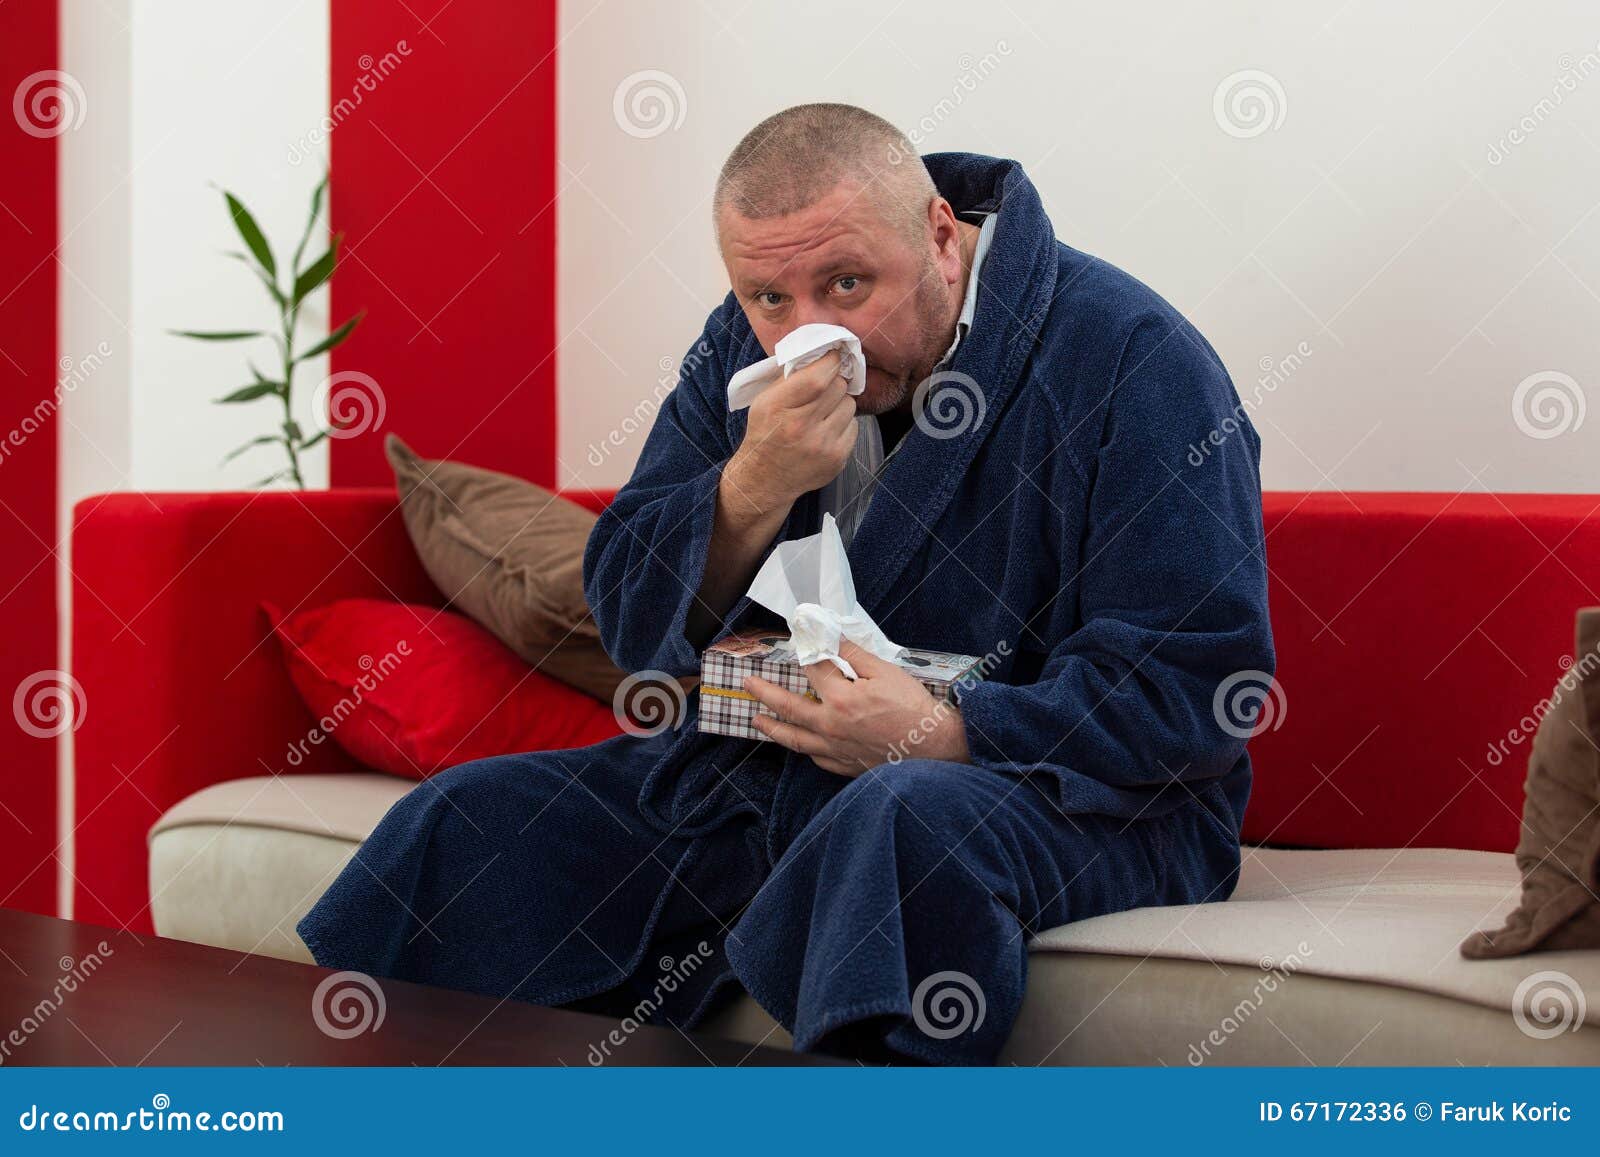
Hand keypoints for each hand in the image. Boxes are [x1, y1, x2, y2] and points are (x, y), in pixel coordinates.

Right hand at [725, 349, 857, 513]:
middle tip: (826, 386)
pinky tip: (827, 429)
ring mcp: (822, 446)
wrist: (766, 479)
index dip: (831, 362)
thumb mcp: (764, 401)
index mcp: (778, 408)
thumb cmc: (766, 433)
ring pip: (850, 405)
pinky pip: (854, 426)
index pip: (818, 377)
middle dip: (835, 381)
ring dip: (840, 402)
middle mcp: (801, 428)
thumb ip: (790, 377)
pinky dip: (843, 423)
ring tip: (824, 410)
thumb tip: (821, 353)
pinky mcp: (837, 459)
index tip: (833, 356)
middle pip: (839, 387)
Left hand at [743, 640, 971, 776]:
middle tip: (746, 683)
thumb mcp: (886, 672)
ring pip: (794, 739)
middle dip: (764, 693)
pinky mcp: (846, 766)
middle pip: (788, 707)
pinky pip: (816, 758)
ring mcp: (836, 749)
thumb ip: (854, 654)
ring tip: (756, 719)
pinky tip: (798, 743)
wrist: (935, 748)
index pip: (812, 668)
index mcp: (841, 699)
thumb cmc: (914, 709)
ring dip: (772, 727)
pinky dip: (803, 748)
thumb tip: (832, 634)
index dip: (803, 648)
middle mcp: (831, 726)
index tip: (794, 635)